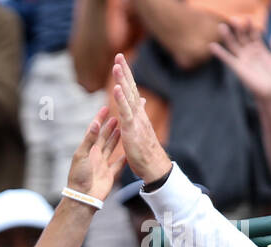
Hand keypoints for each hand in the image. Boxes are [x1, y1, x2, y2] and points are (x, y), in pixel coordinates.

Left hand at [64, 103, 125, 201]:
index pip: (94, 131)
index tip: (106, 108)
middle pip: (104, 138)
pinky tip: (129, 150)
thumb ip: (89, 140)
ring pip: (111, 148)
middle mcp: (95, 156)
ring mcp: (103, 164)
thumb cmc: (79, 177)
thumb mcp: (82, 156)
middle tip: (117, 117)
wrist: (83, 197)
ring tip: (122, 128)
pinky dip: (124, 157)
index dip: (100, 119)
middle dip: (110, 127)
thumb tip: (95, 123)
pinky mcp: (110, 174)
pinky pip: (119, 163)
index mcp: (87, 150)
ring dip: (116, 138)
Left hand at [110, 54, 172, 183]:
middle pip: (130, 87)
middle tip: (119, 54)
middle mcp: (138, 113)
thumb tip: (139, 99)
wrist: (154, 167)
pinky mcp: (132, 129)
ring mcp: (136, 120)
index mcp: (137, 114)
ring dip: (123, 79)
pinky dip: (121, 99)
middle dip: (125, 71)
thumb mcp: (140, 128)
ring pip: (128, 96)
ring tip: (117, 64)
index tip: (120, 62)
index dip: (126, 76)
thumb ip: (138, 113)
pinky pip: (126, 112)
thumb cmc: (146, 150)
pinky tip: (117, 88)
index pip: (131, 91)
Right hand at [210, 23, 270, 101]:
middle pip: (242, 38)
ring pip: (234, 45)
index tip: (247, 18)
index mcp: (259, 49)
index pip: (253, 35)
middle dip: (238, 28)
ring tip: (222, 26)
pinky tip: (212, 46)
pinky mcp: (237, 68)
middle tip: (234, 19)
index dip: (250, 27)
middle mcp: (249, 53)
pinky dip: (219, 53)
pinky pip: (227, 59)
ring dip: (227, 36)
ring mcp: (243, 60)